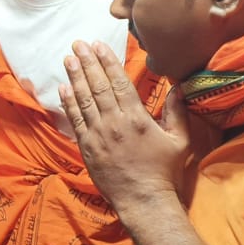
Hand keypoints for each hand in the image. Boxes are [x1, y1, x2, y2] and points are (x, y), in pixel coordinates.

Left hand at [60, 40, 188, 213]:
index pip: (119, 82)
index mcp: (138, 118)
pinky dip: (68, 103)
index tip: (98, 45)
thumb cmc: (164, 171)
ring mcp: (98, 135)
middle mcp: (114, 123)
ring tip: (68, 59)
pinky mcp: (86, 147)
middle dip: (87, 62)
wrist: (143, 200)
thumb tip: (178, 87)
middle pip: (97, 86)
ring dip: (75, 77)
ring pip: (83, 100)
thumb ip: (176, 112)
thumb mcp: (180, 140)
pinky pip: (75, 120)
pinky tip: (63, 88)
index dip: (107, 62)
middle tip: (78, 44)